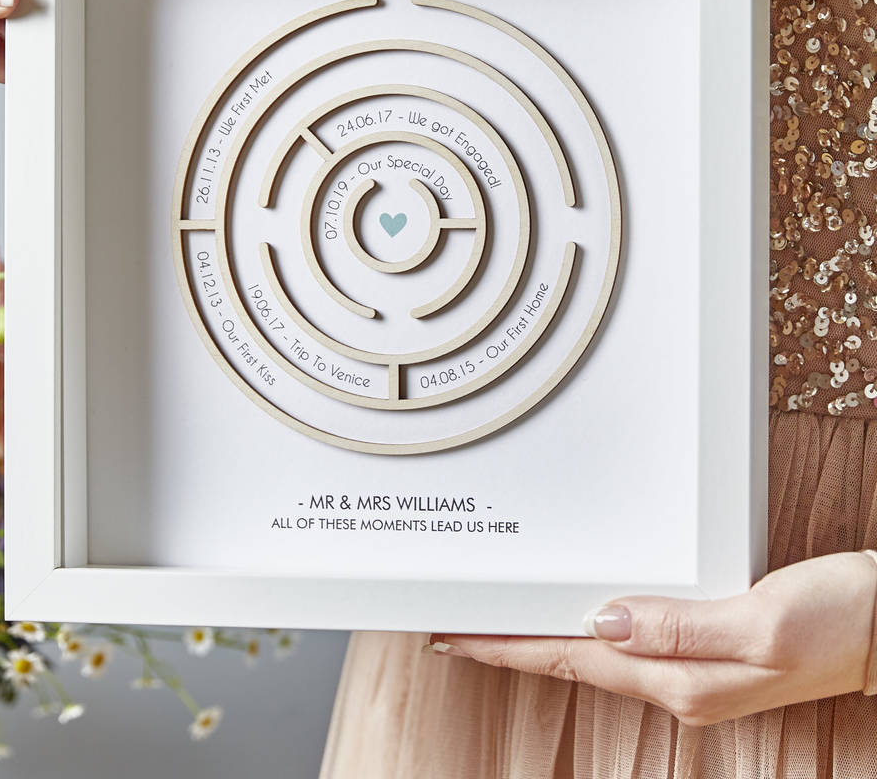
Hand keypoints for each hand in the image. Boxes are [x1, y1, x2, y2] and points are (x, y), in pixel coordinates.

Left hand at [425, 551, 876, 725]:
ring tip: (501, 622)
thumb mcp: (760, 622)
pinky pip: (628, 638)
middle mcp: (678, 681)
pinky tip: (579, 614)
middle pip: (572, 659)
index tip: (457, 637)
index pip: (570, 659)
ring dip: (544, 636)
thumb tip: (604, 621)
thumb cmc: (839, 622)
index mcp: (680, 679)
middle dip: (512, 645)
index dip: (508, 648)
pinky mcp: (705, 647)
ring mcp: (691, 668)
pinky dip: (589, 626)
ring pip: (596, 651)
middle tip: (460, 627)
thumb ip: (678, 626)